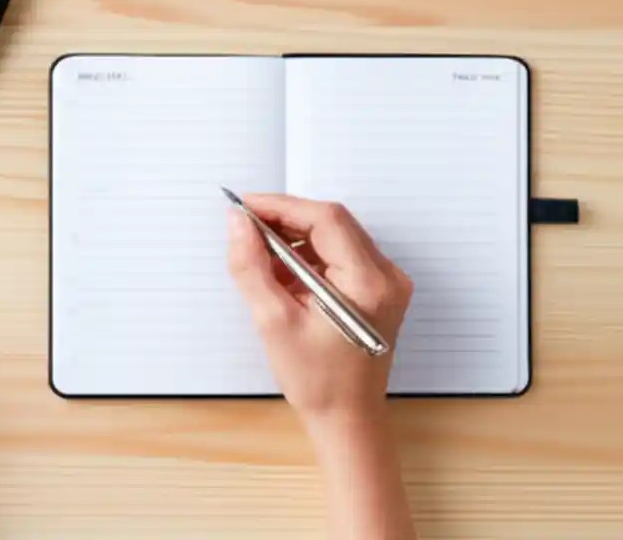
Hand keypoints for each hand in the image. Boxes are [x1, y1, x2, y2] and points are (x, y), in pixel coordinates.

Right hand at [226, 194, 413, 427]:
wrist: (347, 419)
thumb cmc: (316, 381)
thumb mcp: (273, 322)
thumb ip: (252, 267)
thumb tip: (237, 223)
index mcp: (368, 283)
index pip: (326, 219)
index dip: (281, 206)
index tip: (244, 205)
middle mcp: (387, 276)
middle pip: (332, 223)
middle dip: (285, 218)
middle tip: (245, 225)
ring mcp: (386, 282)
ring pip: (335, 236)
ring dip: (295, 237)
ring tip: (259, 253)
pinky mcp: (377, 290)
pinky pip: (340, 255)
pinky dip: (308, 256)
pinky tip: (281, 271)